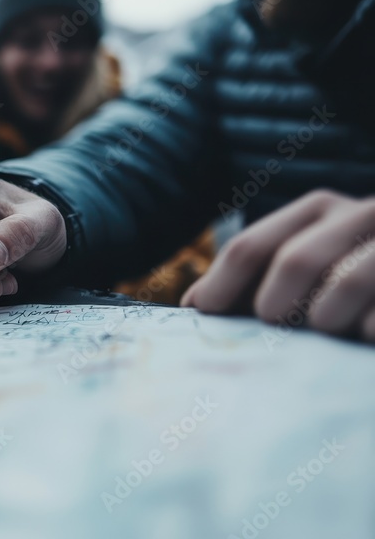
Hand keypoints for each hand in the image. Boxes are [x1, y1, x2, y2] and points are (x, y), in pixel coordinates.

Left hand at [182, 190, 374, 340]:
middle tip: (278, 326)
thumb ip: (254, 278)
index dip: (220, 285)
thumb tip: (192, 305)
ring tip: (333, 330)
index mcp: (320, 212)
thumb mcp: (309, 268)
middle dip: (275, 305)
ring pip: (346, 284)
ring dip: (328, 320)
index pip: (252, 246)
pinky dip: (369, 331)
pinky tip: (367, 336)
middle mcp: (363, 213)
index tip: (203, 315)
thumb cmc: (356, 289)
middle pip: (295, 261)